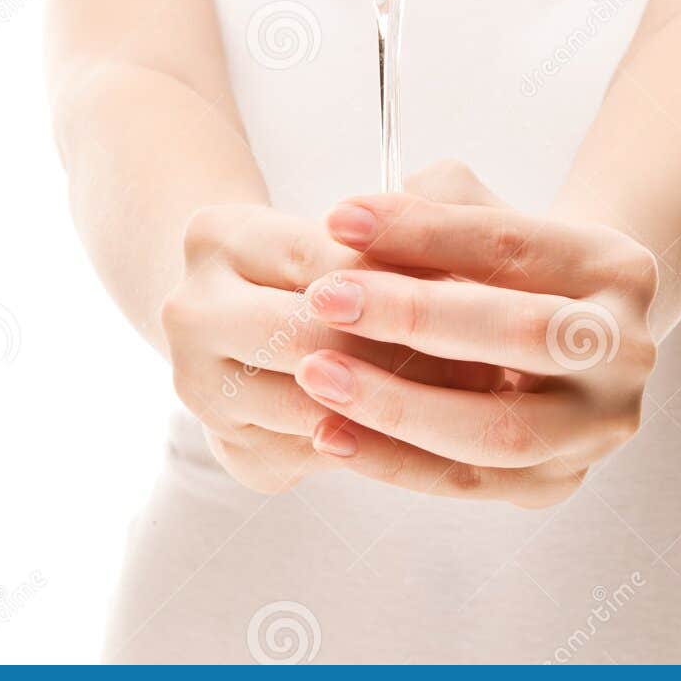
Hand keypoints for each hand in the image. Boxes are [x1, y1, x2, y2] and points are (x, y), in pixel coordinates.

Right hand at [159, 172, 505, 495]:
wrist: (255, 310)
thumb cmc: (328, 257)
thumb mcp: (357, 225)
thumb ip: (407, 233)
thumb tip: (471, 275)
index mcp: (216, 236)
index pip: (325, 258)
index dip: (407, 277)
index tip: (483, 293)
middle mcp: (189, 311)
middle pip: (311, 340)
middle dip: (404, 352)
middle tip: (491, 362)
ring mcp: (200, 389)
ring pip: (318, 410)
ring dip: (404, 409)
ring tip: (480, 401)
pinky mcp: (233, 453)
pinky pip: (324, 456)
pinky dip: (382, 447)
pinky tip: (436, 434)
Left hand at [292, 161, 659, 508]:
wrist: (566, 330)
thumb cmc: (508, 263)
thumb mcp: (483, 213)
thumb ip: (430, 210)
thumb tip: (351, 227)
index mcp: (616, 267)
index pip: (513, 245)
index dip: (423, 231)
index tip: (340, 219)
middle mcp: (626, 351)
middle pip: (522, 334)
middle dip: (415, 316)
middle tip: (325, 298)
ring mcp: (600, 427)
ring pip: (499, 430)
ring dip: (396, 405)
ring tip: (316, 374)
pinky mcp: (559, 482)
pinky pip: (470, 482)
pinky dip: (395, 460)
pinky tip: (331, 432)